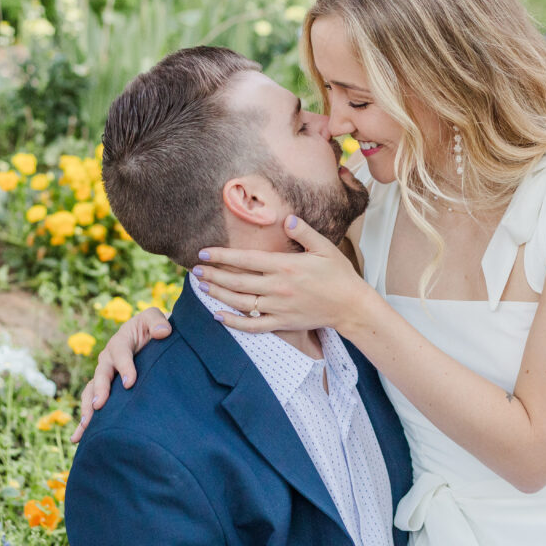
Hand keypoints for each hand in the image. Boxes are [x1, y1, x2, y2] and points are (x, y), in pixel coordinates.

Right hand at [70, 308, 171, 442]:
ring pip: (91, 391)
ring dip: (88, 407)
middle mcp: (108, 359)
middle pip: (101, 374)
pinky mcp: (105, 389)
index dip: (125, 367)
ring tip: (86, 425)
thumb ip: (157, 321)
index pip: (120, 353)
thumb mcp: (154, 318)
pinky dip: (84, 421)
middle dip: (100, 390)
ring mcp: (104, 375)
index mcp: (120, 342)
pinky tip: (78, 438)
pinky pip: (91, 404)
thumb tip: (162, 332)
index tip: (130, 383)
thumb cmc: (153, 328)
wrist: (151, 338)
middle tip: (100, 404)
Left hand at [194, 216, 374, 335]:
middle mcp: (278, 287)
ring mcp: (278, 307)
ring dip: (218, 294)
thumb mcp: (324, 247)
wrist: (351, 306)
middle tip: (194, 270)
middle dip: (213, 275)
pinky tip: (218, 316)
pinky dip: (234, 322)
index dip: (222, 255)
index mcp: (285, 266)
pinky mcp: (282, 323)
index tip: (204, 252)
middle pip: (237, 281)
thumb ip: (304, 232)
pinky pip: (253, 325)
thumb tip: (286, 219)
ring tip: (202, 287)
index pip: (246, 259)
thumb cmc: (339, 274)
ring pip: (240, 302)